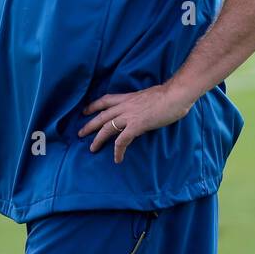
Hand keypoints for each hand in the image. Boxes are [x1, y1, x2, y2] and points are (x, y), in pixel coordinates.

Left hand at [78, 82, 195, 163]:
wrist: (174, 95)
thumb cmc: (167, 95)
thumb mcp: (148, 96)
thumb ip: (141, 103)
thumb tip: (142, 109)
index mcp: (127, 98)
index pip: (105, 100)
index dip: (93, 106)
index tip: (85, 111)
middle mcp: (125, 106)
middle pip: (101, 116)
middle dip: (89, 125)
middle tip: (80, 133)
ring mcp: (129, 116)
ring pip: (107, 128)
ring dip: (98, 139)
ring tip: (92, 148)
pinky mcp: (136, 126)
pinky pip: (122, 140)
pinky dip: (118, 151)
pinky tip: (117, 159)